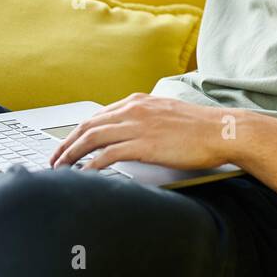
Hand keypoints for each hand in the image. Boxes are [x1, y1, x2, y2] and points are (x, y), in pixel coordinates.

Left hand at [48, 93, 233, 172]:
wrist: (221, 131)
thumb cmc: (200, 127)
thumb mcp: (165, 115)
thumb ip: (145, 121)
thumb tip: (131, 135)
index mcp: (138, 102)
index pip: (98, 116)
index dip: (78, 132)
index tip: (67, 144)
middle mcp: (134, 110)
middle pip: (88, 126)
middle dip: (67, 143)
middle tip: (54, 159)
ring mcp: (138, 126)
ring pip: (92, 138)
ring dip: (72, 154)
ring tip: (61, 168)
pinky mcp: (144, 144)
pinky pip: (108, 154)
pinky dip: (91, 165)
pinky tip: (83, 174)